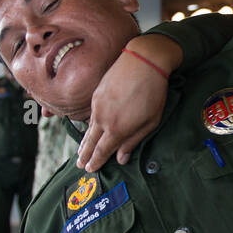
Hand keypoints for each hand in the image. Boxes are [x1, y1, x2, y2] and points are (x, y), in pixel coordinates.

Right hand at [77, 35, 179, 170]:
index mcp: (117, 129)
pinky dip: (87, 127)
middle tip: (80, 166)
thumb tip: (121, 158)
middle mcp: (103, 119)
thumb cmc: (153, 93)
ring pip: (88, 129)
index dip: (95, 162)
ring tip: (80, 153)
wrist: (143, 61)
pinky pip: (90, 116)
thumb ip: (133, 141)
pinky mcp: (96, 94)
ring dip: (84, 143)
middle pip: (91, 142)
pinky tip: (88, 131)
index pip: (102, 151)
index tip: (90, 170)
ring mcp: (98, 106)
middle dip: (85, 156)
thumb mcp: (149, 121)